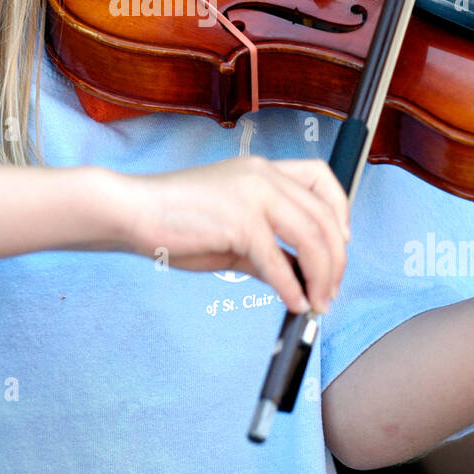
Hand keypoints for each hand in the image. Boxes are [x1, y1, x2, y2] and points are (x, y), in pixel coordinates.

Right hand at [111, 155, 349, 314]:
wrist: (132, 211)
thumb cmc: (174, 220)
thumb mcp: (231, 232)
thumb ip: (265, 249)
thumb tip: (296, 278)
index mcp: (262, 170)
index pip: (321, 178)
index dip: (341, 211)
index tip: (341, 244)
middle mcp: (263, 175)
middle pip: (324, 216)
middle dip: (336, 260)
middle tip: (331, 291)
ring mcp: (253, 195)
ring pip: (311, 237)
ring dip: (322, 276)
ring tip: (318, 302)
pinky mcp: (239, 222)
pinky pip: (278, 261)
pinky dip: (292, 288)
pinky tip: (293, 303)